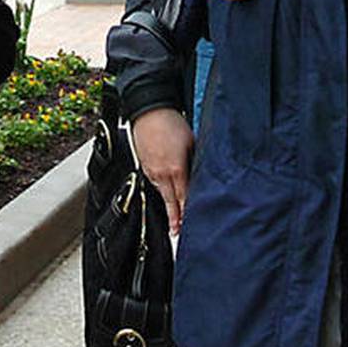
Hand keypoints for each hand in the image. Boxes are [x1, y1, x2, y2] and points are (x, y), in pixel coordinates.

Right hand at [130, 108, 192, 234]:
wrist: (148, 110)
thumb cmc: (172, 123)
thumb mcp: (192, 142)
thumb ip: (197, 162)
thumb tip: (203, 175)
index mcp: (176, 168)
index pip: (184, 197)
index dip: (187, 213)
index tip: (189, 227)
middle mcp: (161, 173)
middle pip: (171, 201)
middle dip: (175, 219)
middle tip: (177, 235)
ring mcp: (151, 170)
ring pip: (162, 193)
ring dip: (168, 206)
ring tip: (173, 222)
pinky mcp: (144, 165)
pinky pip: (155, 183)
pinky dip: (161, 191)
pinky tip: (166, 195)